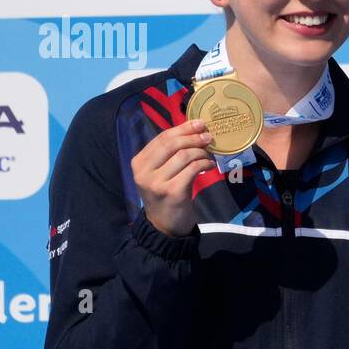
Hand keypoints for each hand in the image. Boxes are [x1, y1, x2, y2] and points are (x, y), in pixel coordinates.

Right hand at [130, 119, 214, 236]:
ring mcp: (156, 183)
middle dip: (193, 137)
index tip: (200, 123)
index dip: (182, 128)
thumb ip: (170, 153)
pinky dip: (204, 163)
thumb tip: (194, 130)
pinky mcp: (172, 192)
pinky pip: (192, 169)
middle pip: (172, 144)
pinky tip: (209, 166)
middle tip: (208, 137)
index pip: (162, 138)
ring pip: (183, 155)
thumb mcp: (161, 172)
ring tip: (208, 154)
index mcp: (139, 162)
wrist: (165, 225)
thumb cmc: (166, 194)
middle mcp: (143, 172)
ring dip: (200, 152)